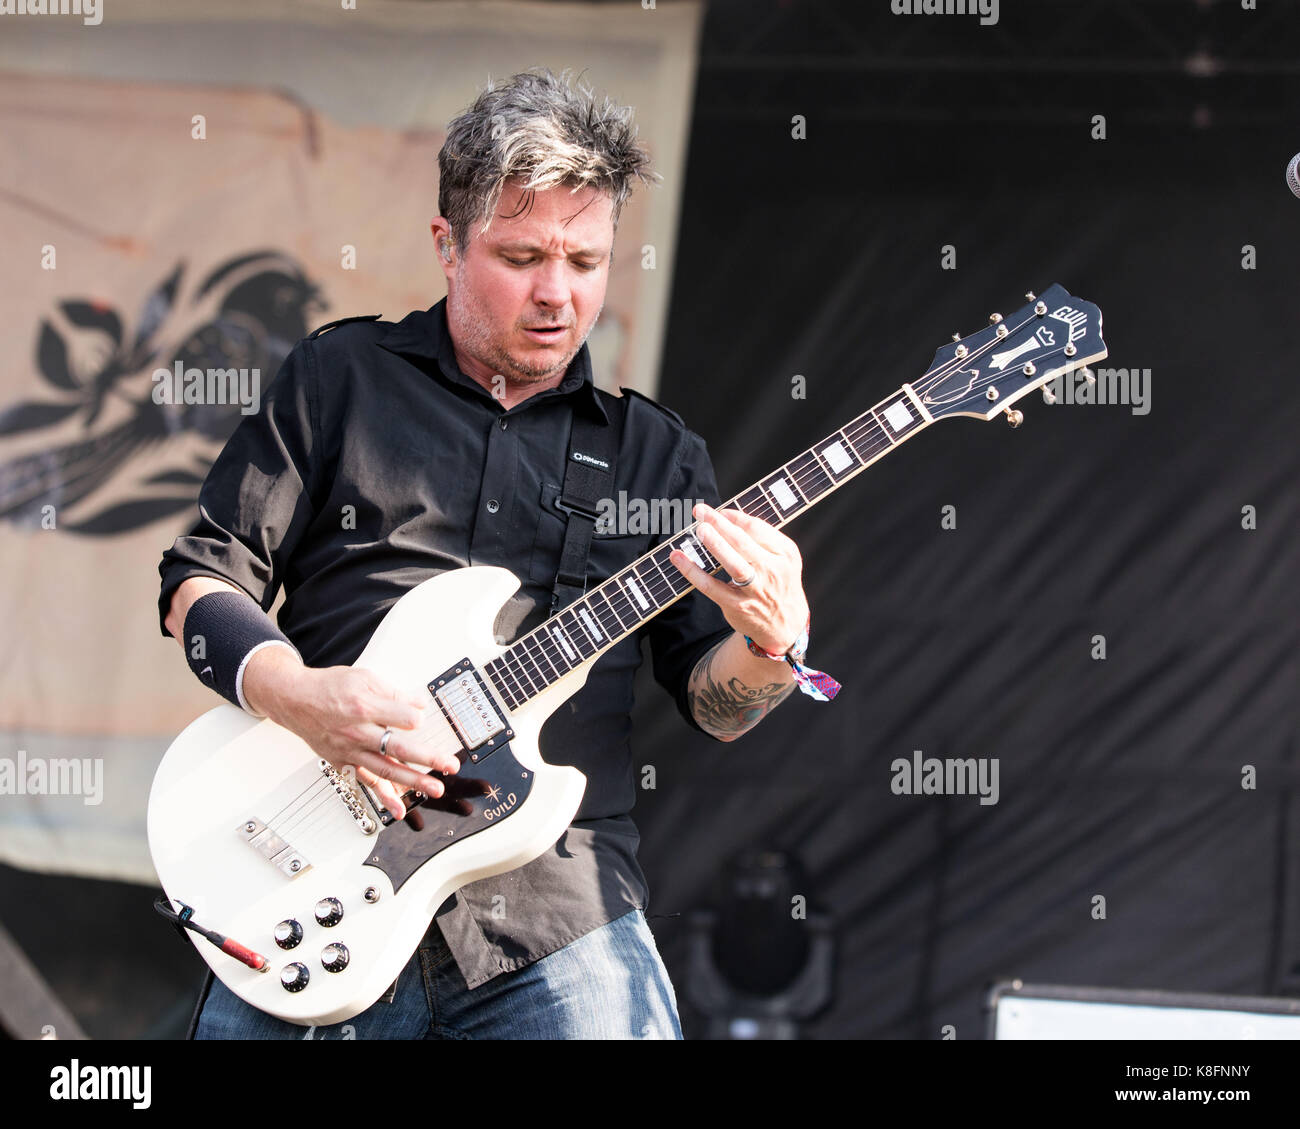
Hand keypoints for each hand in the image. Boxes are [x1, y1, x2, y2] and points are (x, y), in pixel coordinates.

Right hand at [243, 647, 456, 819]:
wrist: (294, 700)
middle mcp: (357, 731)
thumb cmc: (329, 687)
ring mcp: (350, 750)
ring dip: (413, 781)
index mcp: (364, 705)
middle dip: (428, 758)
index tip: (421, 717)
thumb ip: (394, 693)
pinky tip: (399, 810)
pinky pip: (367, 781)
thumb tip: (420, 705)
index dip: (416, 718)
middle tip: (450, 765)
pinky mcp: (343, 762)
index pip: (403, 718)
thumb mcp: (363, 677)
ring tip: (436, 789)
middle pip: (399, 747)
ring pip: (386, 769)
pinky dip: (383, 796)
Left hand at [668, 502, 809, 653]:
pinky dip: (692, 572)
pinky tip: (678, 558)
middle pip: (744, 543)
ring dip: (715, 545)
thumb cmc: (777, 581)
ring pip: (733, 565)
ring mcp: (755, 590)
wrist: (785, 623)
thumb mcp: (782, 558)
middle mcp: (772, 571)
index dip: (736, 517)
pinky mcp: (737, 605)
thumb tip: (727, 517)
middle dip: (721, 525)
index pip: (758, 529)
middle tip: (701, 512)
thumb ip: (762, 538)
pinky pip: (711, 586)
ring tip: (699, 530)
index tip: (719, 511)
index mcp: (785, 553)